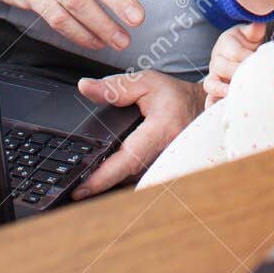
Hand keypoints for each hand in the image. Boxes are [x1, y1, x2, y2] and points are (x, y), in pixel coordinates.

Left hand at [71, 71, 203, 196]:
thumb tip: (85, 87)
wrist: (201, 109)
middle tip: (71, 186)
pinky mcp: (161, 174)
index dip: (102, 178)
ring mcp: (164, 169)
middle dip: (97, 184)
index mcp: (160, 131)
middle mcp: (164, 155)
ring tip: (83, 183)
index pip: (127, 160)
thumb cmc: (175, 96)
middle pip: (124, 178)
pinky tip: (103, 178)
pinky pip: (136, 182)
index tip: (79, 190)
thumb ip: (113, 87)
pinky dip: (119, 181)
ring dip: (107, 184)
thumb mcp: (145, 82)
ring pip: (129, 183)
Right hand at [203, 22, 268, 106]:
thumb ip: (254, 29)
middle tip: (250, 80)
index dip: (248, 58)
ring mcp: (214, 76)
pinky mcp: (214, 90)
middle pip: (223, 67)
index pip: (236, 52)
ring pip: (211, 83)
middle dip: (237, 74)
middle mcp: (217, 60)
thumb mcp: (250, 33)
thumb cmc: (245, 42)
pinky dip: (213, 106)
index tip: (258, 62)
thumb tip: (258, 24)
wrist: (238, 50)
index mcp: (225, 44)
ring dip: (220, 90)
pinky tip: (220, 113)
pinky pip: (210, 99)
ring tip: (231, 96)